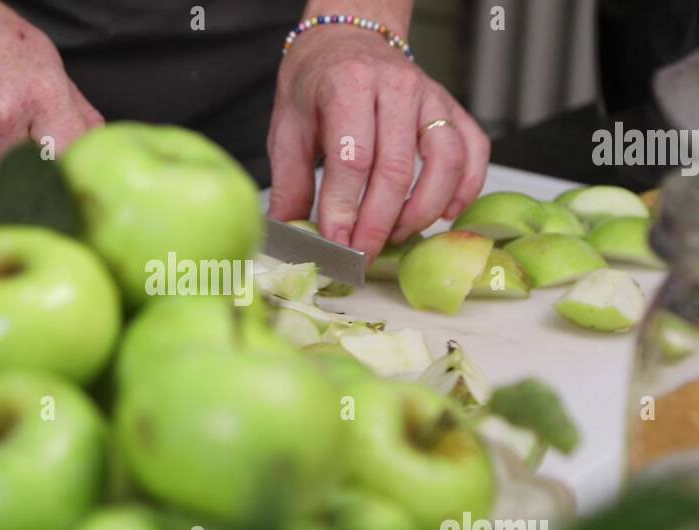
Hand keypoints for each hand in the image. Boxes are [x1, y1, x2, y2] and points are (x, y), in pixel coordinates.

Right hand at [0, 0, 101, 185]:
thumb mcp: (47, 66)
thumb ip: (75, 114)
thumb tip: (95, 153)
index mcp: (42, 97)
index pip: (63, 163)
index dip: (56, 176)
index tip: (49, 175)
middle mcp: (1, 113)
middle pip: (12, 179)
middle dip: (7, 167)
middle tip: (2, 137)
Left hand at [267, 25, 489, 257]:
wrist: (347, 42)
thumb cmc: (316, 87)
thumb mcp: (287, 128)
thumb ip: (290, 183)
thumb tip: (289, 236)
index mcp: (347, 85)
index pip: (351, 158)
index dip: (345, 209)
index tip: (338, 245)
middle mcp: (395, 86)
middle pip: (396, 167)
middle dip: (379, 222)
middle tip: (363, 256)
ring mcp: (431, 96)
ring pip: (444, 162)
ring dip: (422, 211)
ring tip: (397, 237)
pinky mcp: (453, 108)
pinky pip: (474, 151)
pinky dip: (465, 189)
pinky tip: (444, 214)